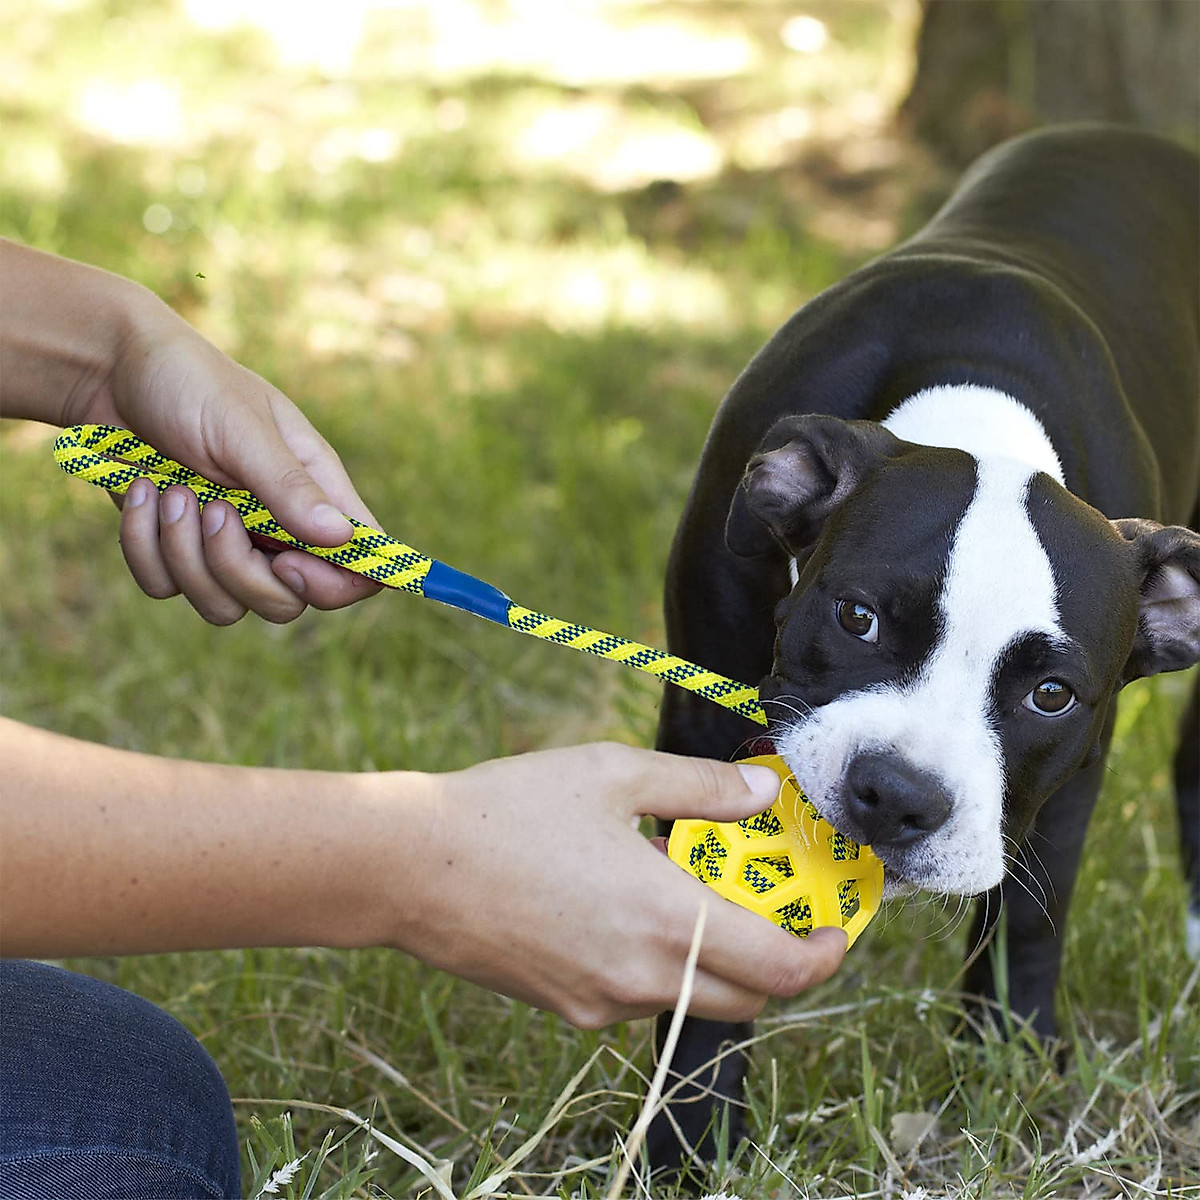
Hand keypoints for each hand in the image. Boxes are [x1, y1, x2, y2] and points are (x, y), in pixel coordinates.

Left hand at [74, 298, 381, 623]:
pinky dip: (144, 545)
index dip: (333, 584)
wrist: (110, 370)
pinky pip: (165, 587)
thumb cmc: (190, 383)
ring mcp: (227, 546)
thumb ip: (289, 485)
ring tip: (170, 490)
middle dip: (239, 572)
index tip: (286, 562)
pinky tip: (142, 494)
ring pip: (223, 605)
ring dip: (185, 553)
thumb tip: (343, 537)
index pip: (359, 568)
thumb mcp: (241, 427)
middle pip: (285, 602)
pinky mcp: (176, 552)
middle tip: (214, 511)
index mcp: (316, 494)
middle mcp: (279, 530)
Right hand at [379, 744, 847, 1028]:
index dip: (825, 953)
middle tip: (771, 901)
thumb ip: (700, 787)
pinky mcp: (567, 1008)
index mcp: (665, 920)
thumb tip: (762, 790)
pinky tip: (626, 902)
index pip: (782, 969)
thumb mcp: (612, 774)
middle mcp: (642, 977)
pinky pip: (640, 994)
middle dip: (777, 957)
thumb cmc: (508, 811)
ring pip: (694, 996)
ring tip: (689, 886)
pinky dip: (662, 961)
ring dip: (715, 955)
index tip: (835, 926)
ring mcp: (601, 1002)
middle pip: (749, 996)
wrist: (410, 867)